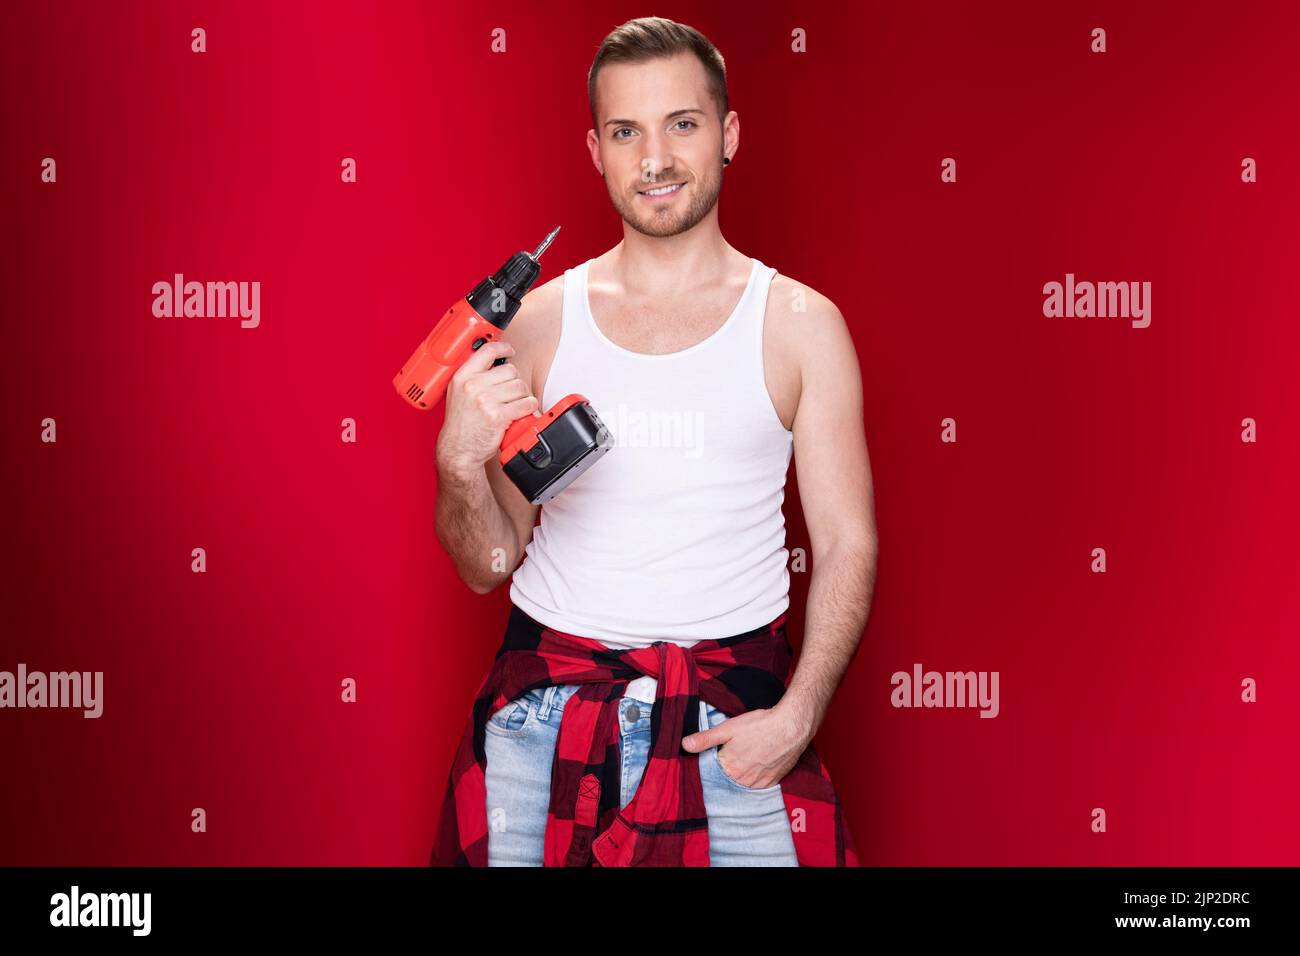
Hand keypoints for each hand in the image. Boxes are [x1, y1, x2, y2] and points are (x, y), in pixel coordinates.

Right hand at [436, 340, 539, 474]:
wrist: (458, 450)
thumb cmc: (461, 424)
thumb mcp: (458, 393)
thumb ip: (474, 377)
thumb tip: (497, 363)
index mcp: (463, 377)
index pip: (487, 351)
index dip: (503, 348)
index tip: (510, 350)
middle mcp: (473, 386)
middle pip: (510, 370)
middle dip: (514, 382)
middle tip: (509, 395)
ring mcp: (485, 400)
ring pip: (520, 386)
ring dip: (522, 396)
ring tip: (513, 405)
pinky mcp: (498, 416)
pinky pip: (526, 403)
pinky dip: (528, 408)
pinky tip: (520, 412)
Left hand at [680, 704, 811, 789]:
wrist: (790, 727)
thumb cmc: (759, 725)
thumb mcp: (728, 728)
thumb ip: (705, 739)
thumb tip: (684, 745)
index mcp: (728, 768)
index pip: (715, 768)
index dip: (718, 757)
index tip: (725, 748)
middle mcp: (742, 780)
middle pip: (729, 775)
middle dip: (731, 764)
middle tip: (740, 747)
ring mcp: (758, 783)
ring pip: (744, 780)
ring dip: (744, 770)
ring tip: (750, 752)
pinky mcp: (772, 782)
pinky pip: (758, 782)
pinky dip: (757, 773)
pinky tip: (760, 760)